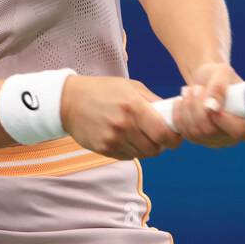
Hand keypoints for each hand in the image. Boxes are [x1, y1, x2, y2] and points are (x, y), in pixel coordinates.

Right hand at [59, 75, 182, 160]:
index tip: (175, 136)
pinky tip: (125, 137)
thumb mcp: (130, 87)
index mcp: (134, 107)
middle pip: (155, 149)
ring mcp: (113, 139)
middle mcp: (124, 125)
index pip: (164, 134)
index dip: (174, 139)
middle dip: (161, 145)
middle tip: (158, 136)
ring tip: (139, 134)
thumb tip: (173, 114)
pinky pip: (127, 156)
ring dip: (145, 148)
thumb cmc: (103, 90)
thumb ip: (153, 101)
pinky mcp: (103, 149)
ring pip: (142, 155)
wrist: (69, 100)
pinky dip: (131, 150)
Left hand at [174, 62, 244, 147]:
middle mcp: (239, 135)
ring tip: (188, 90)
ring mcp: (220, 139)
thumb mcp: (221, 72)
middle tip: (195, 88)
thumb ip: (219, 87)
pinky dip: (179, 116)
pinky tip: (180, 101)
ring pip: (197, 133)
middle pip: (213, 132)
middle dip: (198, 108)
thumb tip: (211, 108)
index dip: (224, 121)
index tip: (210, 105)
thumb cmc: (218, 75)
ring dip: (188, 109)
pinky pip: (186, 133)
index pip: (240, 130)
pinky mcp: (203, 140)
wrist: (206, 80)